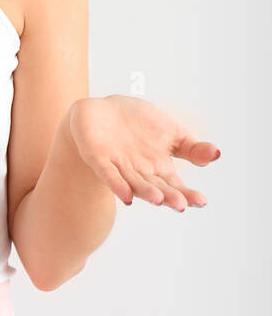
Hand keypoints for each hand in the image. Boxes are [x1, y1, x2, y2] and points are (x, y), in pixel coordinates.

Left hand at [67, 94, 220, 209]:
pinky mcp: (99, 158)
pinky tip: (126, 196)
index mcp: (159, 167)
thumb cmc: (138, 124)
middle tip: (181, 205)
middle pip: (156, 187)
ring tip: (160, 200)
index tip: (201, 201)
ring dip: (146, 192)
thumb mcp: (171, 132)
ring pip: (134, 182)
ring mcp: (119, 166)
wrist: (103, 109)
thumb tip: (217, 154)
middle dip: (169, 196)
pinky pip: (108, 173)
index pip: (175, 185)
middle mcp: (140, 171)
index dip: (187, 193)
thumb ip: (192, 148)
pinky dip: (117, 184)